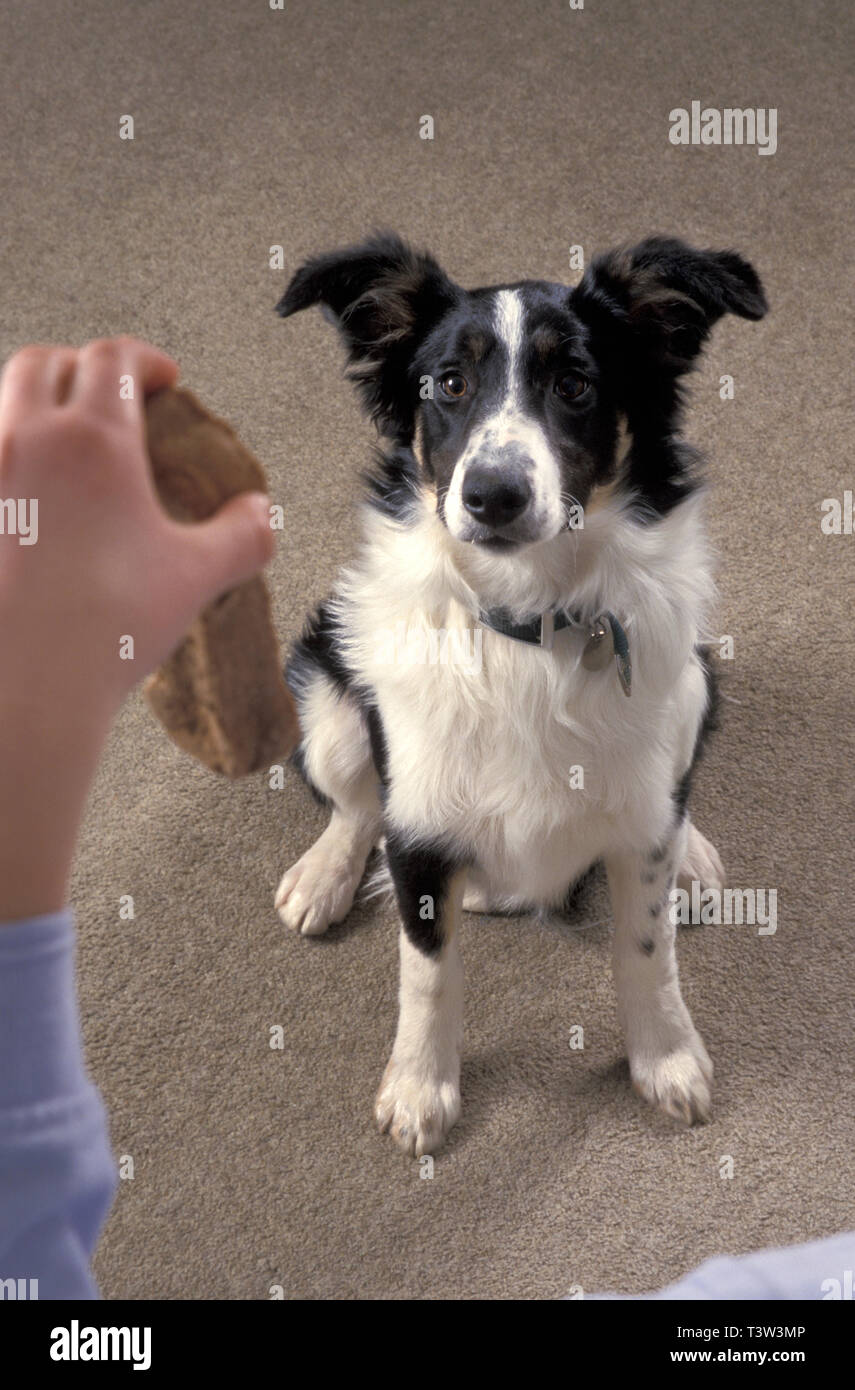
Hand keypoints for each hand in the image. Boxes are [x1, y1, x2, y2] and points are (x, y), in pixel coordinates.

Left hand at [0, 337, 274, 919]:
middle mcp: (26, 441)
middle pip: (43, 364)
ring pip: (3, 407)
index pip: (115, 360)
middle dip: (80, 368)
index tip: (162, 378)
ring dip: (35, 412)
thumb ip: (244, 536)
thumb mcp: (196, 577)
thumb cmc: (100, 631)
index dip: (144, 360)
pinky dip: (10, 465)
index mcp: (94, 441)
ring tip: (63, 447)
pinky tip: (27, 502)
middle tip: (112, 396)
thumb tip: (261, 515)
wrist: (22, 687)